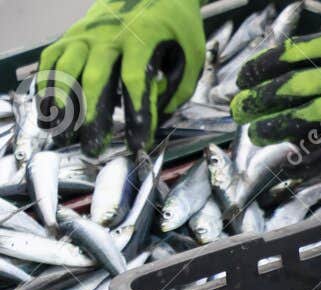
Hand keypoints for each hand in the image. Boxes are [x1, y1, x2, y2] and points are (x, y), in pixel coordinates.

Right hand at [38, 0, 204, 153]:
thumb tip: (159, 116)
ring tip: (60, 133)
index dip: (137, 114)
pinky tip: (47, 110)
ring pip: (66, 68)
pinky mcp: (72, 35)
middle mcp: (108, 35)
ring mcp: (86, 34)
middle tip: (93, 148)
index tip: (139, 142)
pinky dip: (46, 85)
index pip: (135, 80)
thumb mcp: (191, 54)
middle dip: (93, 117)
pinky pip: (52, 59)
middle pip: (96, 79)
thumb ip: (178, 87)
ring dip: (61, 103)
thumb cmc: (175, 26)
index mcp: (142, 39)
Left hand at [230, 19, 320, 155]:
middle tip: (238, 109)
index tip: (244, 78)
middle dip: (262, 99)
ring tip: (256, 132)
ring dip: (279, 125)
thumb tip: (304, 56)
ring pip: (311, 116)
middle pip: (295, 86)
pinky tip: (290, 165)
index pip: (292, 55)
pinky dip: (312, 158)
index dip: (263, 67)